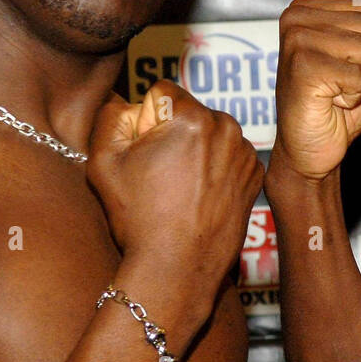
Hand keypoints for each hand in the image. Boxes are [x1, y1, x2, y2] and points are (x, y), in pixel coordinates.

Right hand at [87, 82, 263, 291]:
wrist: (176, 269)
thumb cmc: (138, 218)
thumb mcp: (104, 162)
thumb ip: (111, 116)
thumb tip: (127, 101)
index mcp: (192, 117)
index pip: (162, 92)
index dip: (145, 120)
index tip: (143, 152)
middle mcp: (226, 127)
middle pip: (189, 112)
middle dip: (172, 132)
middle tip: (159, 174)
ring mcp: (245, 152)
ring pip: (211, 132)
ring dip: (196, 149)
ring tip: (179, 189)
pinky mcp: (256, 174)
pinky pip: (229, 154)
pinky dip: (216, 167)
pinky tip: (199, 196)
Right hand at [270, 0, 360, 182]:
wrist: (309, 148)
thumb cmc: (335, 104)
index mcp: (308, 7)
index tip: (343, 63)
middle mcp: (297, 17)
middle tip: (337, 81)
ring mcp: (297, 40)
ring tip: (333, 90)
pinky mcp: (304, 67)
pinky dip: (354, 96)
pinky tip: (329, 101)